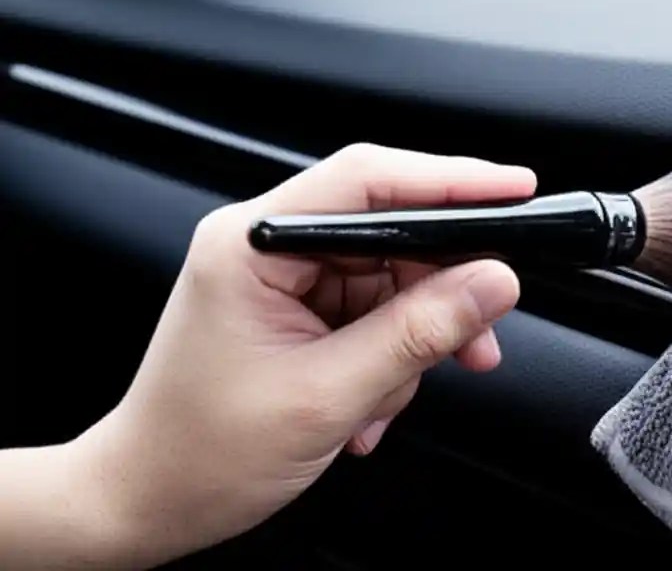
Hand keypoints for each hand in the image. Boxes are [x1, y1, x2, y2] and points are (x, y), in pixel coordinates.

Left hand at [70, 144, 536, 567]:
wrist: (149, 502)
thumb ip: (418, 333)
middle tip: (477, 339)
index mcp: (252, 244)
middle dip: (438, 295)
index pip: (367, 180)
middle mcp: (266, 248)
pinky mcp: (297, 310)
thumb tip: (492, 283)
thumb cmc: (202, 452)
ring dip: (409, 344)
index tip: (511, 189)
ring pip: (391, 281)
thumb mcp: (327, 394)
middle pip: (390, 233)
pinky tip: (367, 405)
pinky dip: (388, 361)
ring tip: (385, 399)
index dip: (449, 180)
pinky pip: (374, 315)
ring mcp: (283, 280)